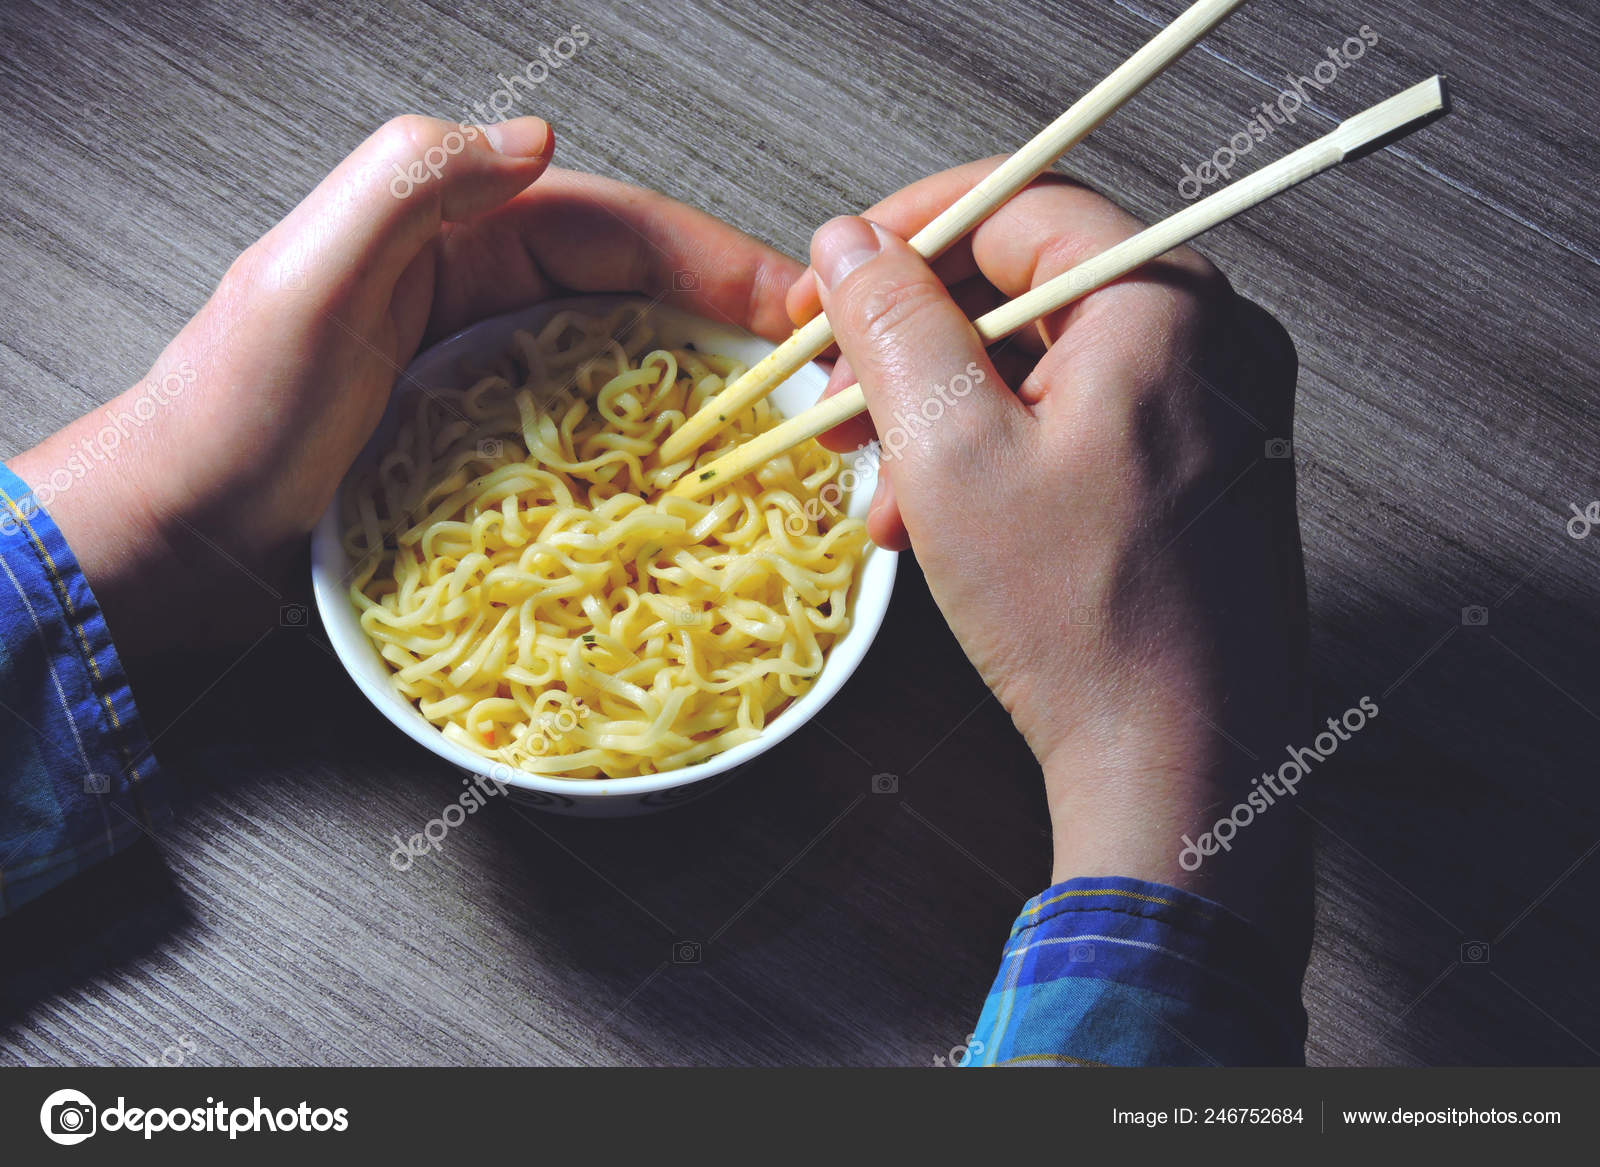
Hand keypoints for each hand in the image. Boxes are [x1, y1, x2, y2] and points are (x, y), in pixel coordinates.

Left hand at [11, 116, 801, 674]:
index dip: (713, 258)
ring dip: (702, 393)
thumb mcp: (303, 282)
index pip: (613, 227)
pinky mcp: (483, 446)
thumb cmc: (224, 420)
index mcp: (450, 234)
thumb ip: (407, 186)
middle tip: (810, 385)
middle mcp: (479, 293)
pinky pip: (590, 435)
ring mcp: (486, 373)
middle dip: (730, 326)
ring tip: (776, 440)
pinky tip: (688, 490)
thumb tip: (537, 136)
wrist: (172, 541)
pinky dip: (649, 454)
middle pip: (637, 293)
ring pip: (624, 364)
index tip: (793, 310)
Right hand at [796, 162, 1309, 945]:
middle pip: (1026, 289)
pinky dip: (996, 458)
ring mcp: (1215, 411)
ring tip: (881, 496)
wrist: (1181, 766)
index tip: (833, 281)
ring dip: (941, 417)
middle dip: (913, 347)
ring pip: (1043, 367)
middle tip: (838, 400)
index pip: (1019, 204)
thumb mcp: (949, 454)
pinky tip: (936, 523)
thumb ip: (893, 324)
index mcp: (1167, 303)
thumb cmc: (1081, 617)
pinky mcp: (1199, 475)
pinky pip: (1077, 425)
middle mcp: (1211, 340)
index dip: (906, 233)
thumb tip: (850, 245)